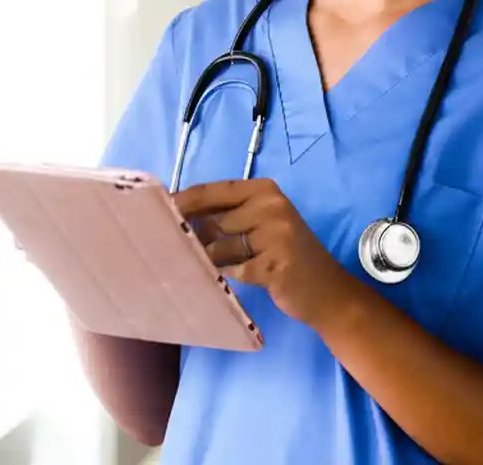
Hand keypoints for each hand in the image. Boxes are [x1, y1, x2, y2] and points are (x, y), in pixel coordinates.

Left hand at [173, 179, 350, 328]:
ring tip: (239, 265)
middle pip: (212, 222)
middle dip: (199, 240)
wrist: (327, 291)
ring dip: (217, 262)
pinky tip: (253, 277)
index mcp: (266, 190)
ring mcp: (275, 234)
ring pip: (219, 248)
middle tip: (193, 252)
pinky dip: (236, 277)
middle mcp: (271, 206)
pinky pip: (233, 271)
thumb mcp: (262, 225)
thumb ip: (227, 216)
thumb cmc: (287, 256)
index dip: (182, 201)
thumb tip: (176, 215)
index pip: (212, 190)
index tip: (155, 211)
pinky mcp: (274, 264)